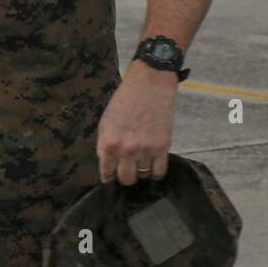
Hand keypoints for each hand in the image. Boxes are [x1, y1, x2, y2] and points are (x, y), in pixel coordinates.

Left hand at [96, 61, 178, 185]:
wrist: (149, 87)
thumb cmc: (123, 101)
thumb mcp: (105, 122)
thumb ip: (105, 144)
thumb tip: (107, 162)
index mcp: (108, 143)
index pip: (106, 172)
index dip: (108, 177)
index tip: (110, 178)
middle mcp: (126, 150)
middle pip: (126, 179)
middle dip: (124, 177)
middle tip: (126, 171)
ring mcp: (145, 150)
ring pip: (143, 175)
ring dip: (140, 172)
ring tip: (140, 164)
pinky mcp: (163, 148)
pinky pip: (159, 171)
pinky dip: (155, 173)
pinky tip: (152, 166)